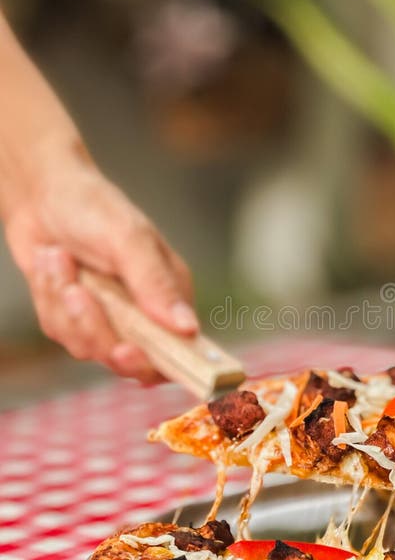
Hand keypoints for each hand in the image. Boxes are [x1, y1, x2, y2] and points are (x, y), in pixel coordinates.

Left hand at [4, 158, 197, 382]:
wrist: (42, 195)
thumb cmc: (95, 207)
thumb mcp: (130, 238)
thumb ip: (156, 284)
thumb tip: (187, 327)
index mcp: (169, 298)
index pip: (179, 352)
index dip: (159, 364)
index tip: (128, 351)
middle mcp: (142, 317)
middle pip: (128, 361)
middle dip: (96, 329)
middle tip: (78, 294)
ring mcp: (107, 322)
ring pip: (86, 347)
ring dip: (64, 302)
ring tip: (60, 257)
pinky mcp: (73, 321)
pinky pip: (60, 332)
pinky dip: (48, 297)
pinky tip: (52, 264)